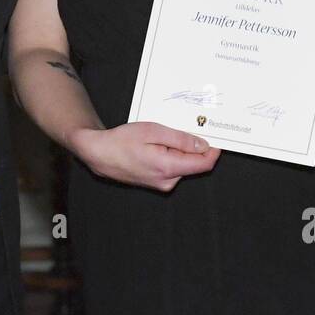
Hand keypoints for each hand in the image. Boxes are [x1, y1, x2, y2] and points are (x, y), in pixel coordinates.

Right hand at [72, 122, 220, 191]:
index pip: (204, 164)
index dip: (213, 150)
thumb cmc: (121, 141)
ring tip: (157, 139)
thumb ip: (181, 139)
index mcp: (168, 167)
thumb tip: (203, 145)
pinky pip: (172, 167)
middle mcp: (167, 181)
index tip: (214, 137)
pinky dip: (169, 155)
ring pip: (183, 165)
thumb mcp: (153, 131)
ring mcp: (162, 184)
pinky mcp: (157, 182)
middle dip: (191, 147)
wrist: (99, 154)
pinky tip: (153, 147)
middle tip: (176, 131)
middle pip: (194, 164)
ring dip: (178, 150)